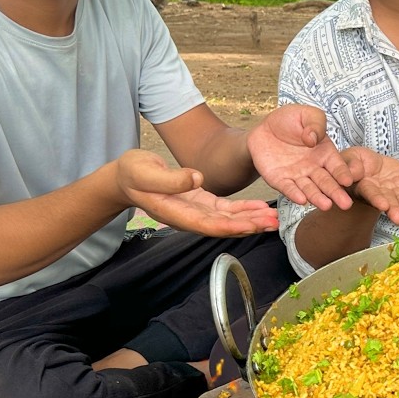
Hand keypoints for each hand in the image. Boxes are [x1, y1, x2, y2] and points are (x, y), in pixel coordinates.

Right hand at [115, 150, 278, 235]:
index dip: (231, 226)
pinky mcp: (200, 202)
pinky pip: (225, 209)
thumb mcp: (146, 172)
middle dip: (249, 225)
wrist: (125, 177)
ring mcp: (195, 210)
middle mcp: (189, 216)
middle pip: (223, 225)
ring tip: (273, 218)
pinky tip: (259, 208)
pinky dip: (242, 209)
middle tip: (273, 223)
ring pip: (227, 219)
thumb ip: (171, 178)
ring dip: (250, 219)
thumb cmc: (132, 174)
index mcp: (176, 213)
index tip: (251, 225)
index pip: (208, 224)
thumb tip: (197, 178)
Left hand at [248, 104, 358, 209]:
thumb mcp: (306, 114)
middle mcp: (314, 167)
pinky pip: (288, 188)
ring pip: (309, 189)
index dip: (342, 173)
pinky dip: (294, 194)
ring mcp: (297, 175)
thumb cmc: (289, 120)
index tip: (348, 181)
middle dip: (336, 192)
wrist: (263, 128)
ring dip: (318, 197)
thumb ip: (315, 123)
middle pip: (326, 182)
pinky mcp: (280, 180)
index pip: (336, 166)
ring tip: (326, 205)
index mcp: (325, 153)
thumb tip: (313, 139)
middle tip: (345, 204)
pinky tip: (302, 200)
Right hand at [342, 148, 398, 224]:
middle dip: (394, 210)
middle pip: (387, 201)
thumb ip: (352, 165)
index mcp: (363, 186)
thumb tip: (354, 172)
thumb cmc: (356, 161)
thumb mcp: (350, 158)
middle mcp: (379, 191)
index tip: (383, 205)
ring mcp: (392, 189)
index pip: (370, 193)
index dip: (376, 199)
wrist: (369, 162)